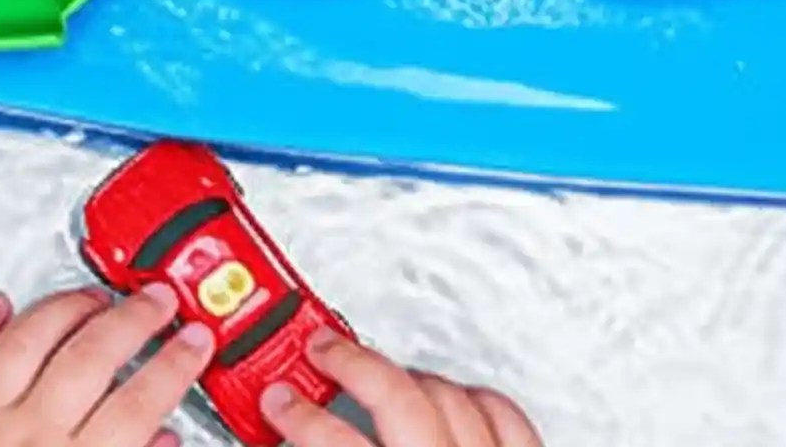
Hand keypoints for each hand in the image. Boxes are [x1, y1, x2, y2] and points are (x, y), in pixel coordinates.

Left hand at [0, 284, 214, 446]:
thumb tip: (163, 442)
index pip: (139, 403)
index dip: (175, 365)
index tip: (196, 342)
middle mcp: (25, 439)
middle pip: (89, 357)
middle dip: (133, 320)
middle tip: (159, 302)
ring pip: (26, 339)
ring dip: (66, 308)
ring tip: (95, 297)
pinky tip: (1, 305)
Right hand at [261, 329, 541, 446]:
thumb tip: (297, 442)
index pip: (335, 441)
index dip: (296, 413)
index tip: (278, 399)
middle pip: (397, 395)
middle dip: (350, 362)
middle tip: (317, 348)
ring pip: (452, 396)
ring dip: (408, 376)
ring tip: (378, 371)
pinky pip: (507, 418)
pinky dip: (477, 399)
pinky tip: (453, 394)